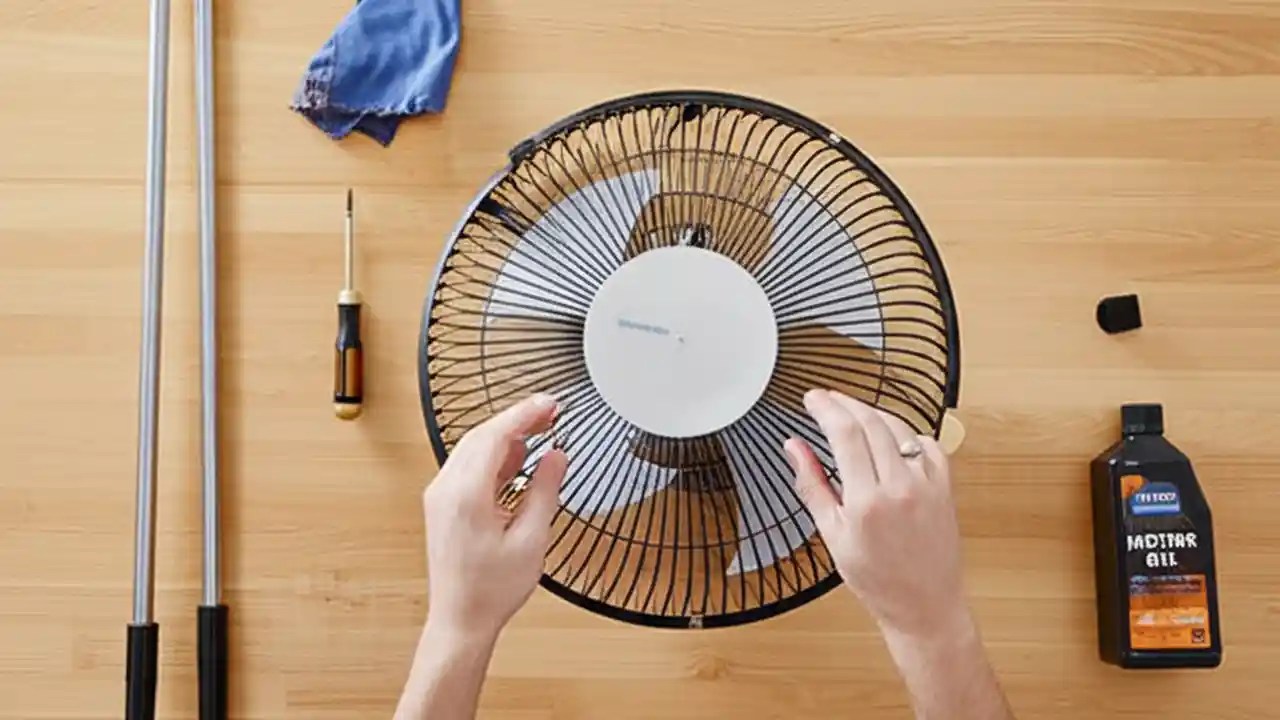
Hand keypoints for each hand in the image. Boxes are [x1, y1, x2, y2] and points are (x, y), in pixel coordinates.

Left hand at [422, 393, 567, 641]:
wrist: (461, 620)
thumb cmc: (491, 590)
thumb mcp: (531, 540)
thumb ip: (545, 491)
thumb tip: (557, 457)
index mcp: (466, 495)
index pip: (495, 436)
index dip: (524, 414)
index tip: (549, 403)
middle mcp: (445, 490)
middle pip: (481, 436)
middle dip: (517, 419)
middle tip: (550, 411)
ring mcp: (440, 496)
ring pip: (473, 448)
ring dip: (506, 436)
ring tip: (539, 430)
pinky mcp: (442, 504)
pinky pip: (467, 465)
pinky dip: (494, 455)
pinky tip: (517, 459)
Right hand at [785, 390, 970, 642]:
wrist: (925, 604)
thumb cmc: (877, 579)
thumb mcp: (832, 534)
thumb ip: (812, 484)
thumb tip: (794, 448)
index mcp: (866, 501)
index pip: (844, 433)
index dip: (825, 407)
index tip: (812, 398)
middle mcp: (900, 487)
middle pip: (871, 421)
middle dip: (845, 402)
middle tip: (827, 399)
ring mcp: (927, 484)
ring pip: (898, 427)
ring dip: (873, 413)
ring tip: (853, 415)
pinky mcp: (946, 486)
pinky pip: (925, 443)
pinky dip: (905, 434)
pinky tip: (891, 440)